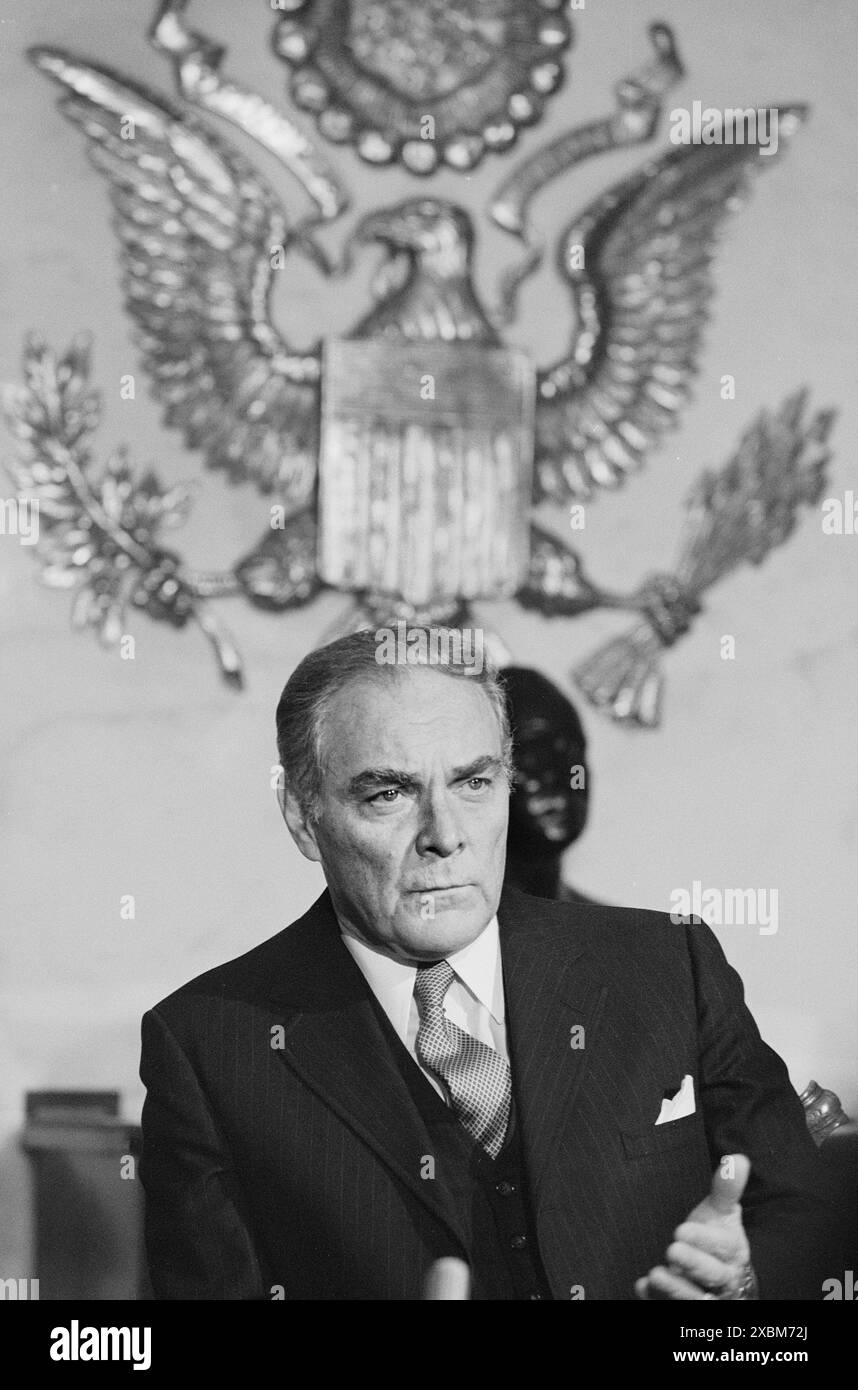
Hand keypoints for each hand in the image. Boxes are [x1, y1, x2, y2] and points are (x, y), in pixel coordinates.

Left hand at [635, 1153, 753, 1299]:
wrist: (720, 1273)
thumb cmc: (717, 1238)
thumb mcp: (721, 1213)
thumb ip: (726, 1189)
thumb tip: (736, 1160)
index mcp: (733, 1252)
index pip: (723, 1247)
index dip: (704, 1241)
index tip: (681, 1230)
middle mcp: (722, 1279)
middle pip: (713, 1276)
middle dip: (694, 1264)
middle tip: (672, 1250)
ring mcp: (704, 1294)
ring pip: (695, 1298)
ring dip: (675, 1288)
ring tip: (655, 1275)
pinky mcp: (683, 1305)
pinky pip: (670, 1307)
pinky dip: (656, 1300)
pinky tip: (642, 1288)